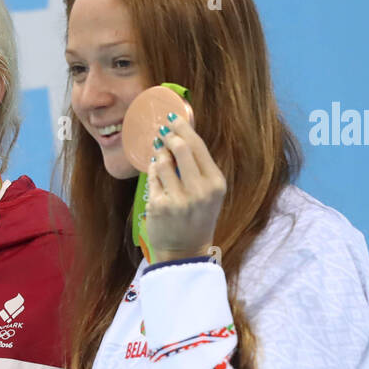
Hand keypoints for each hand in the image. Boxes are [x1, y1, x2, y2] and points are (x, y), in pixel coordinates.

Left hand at [144, 111, 225, 261]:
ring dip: (158, 154)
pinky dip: (152, 172)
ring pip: (162, 161)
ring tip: (159, 153)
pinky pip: (152, 178)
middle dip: (168, 135)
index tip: (173, 118)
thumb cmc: (197, 217)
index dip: (183, 128)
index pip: (199, 146)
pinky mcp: (160, 206)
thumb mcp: (208, 192)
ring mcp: (179, 198)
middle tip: (161, 130)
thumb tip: (181, 133)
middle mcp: (200, 190)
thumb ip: (198, 167)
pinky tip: (156, 173)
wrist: (185, 251)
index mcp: (216, 183)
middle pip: (181, 148)